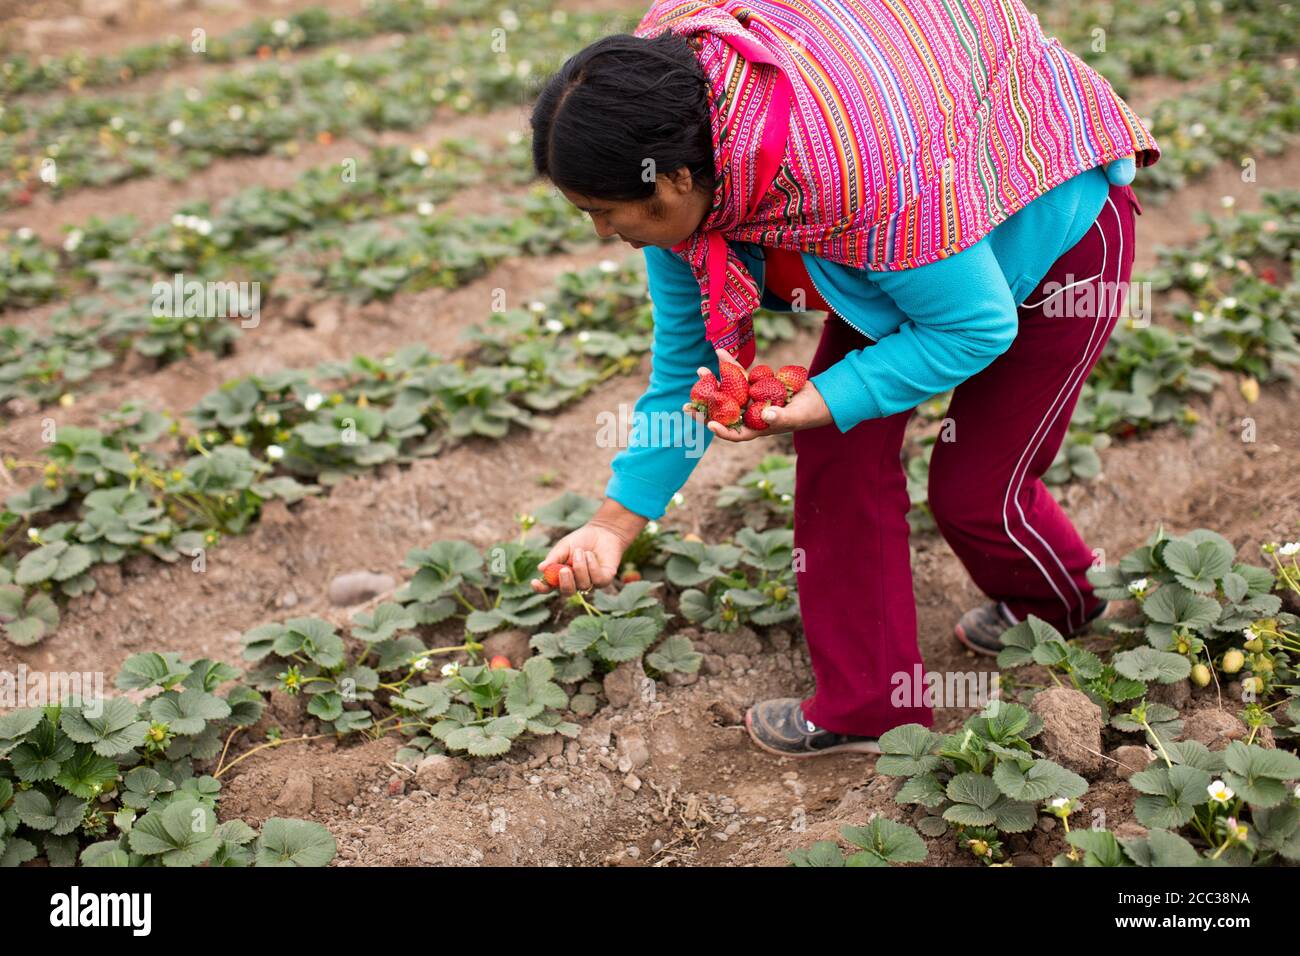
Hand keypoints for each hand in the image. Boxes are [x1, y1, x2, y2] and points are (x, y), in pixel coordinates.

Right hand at [531, 498, 646, 596]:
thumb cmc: (581, 540)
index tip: (534, 582)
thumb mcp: (564, 546)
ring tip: (581, 551)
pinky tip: (590, 555)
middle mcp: (575, 583)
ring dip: (580, 567)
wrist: (602, 531)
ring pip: (583, 585)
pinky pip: (597, 580)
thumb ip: (554, 557)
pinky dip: (592, 566)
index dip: (541, 588)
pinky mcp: (604, 580)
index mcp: (561, 576)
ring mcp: (590, 583)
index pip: (549, 588)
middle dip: (565, 582)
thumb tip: (541, 568)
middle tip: (564, 569)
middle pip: (567, 592)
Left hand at [682, 349, 832, 441]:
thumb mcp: (796, 416)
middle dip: (706, 408)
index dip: (722, 430)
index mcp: (758, 428)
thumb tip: (765, 414)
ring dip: (714, 382)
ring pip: (728, 392)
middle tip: (687, 405)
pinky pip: (740, 376)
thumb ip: (780, 417)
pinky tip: (720, 353)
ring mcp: (752, 400)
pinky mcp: (756, 385)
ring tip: (700, 372)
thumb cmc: (809, 413)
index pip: (736, 434)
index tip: (709, 425)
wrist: (819, 397)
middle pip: (724, 413)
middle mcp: (751, 415)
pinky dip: (731, 366)